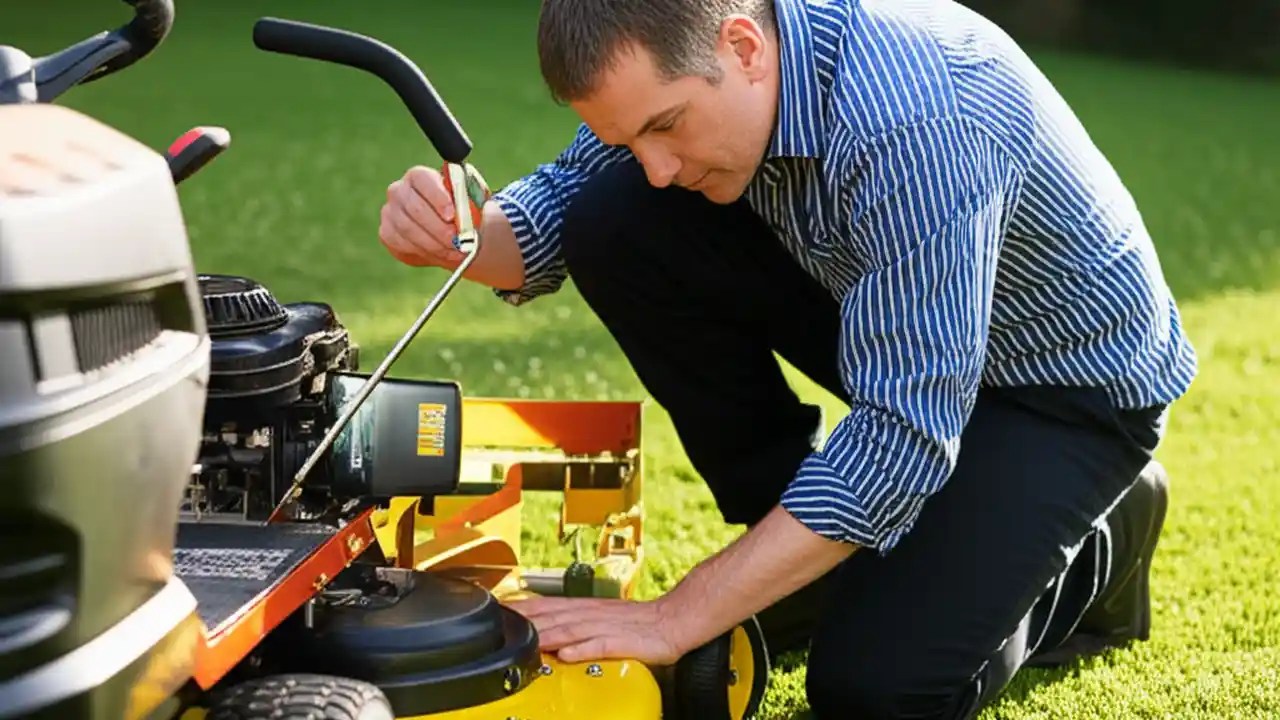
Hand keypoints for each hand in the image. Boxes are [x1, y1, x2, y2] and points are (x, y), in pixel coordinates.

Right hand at [378, 165, 464, 268]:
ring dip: (434, 244)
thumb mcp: (471, 200)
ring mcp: (390, 212)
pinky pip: (402, 245)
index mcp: (419, 176)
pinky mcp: (387, 233)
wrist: (450, 230)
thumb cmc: (462, 210)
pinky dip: (424, 253)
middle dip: (438, 227)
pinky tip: (442, 255)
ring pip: (408, 230)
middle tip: (457, 241)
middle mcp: (399, 190)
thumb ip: (470, 201)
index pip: (423, 180)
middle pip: (414, 208)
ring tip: (455, 252)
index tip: (452, 215)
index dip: (437, 197)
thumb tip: (468, 212)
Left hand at [505, 596, 686, 665]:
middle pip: (552, 617)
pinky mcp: (622, 641)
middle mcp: (591, 614)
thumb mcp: (601, 617)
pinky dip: (583, 649)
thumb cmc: (639, 622)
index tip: (495, 610)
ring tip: (525, 640)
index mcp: (585, 608)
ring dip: (546, 634)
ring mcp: (606, 626)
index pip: (545, 605)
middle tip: (500, 625)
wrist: (674, 619)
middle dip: (525, 621)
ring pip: (571, 629)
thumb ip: (574, 623)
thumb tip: (548, 629)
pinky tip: (567, 655)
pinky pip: (600, 645)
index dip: (520, 608)